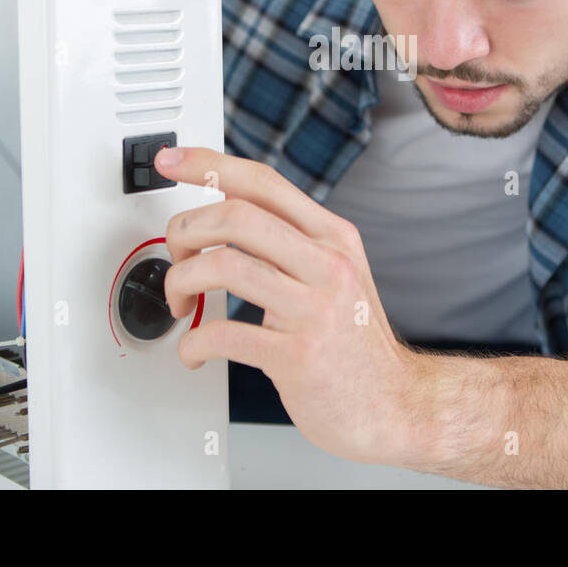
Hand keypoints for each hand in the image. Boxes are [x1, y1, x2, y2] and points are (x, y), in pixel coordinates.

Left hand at [154, 145, 426, 467]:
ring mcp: (314, 309)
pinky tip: (195, 350)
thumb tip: (230, 207)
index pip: (263, 182)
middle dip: (185, 230)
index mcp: (333, 237)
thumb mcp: (338, 273)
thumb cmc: (356, 342)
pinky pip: (223, 334)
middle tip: (175, 254)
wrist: (396, 404)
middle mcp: (327, 265)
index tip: (172, 162)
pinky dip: (193, 342)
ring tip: (181, 302)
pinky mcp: (297, 355)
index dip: (208, 165)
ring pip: (224, 265)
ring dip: (181, 281)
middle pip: (236, 215)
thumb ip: (292, 240)